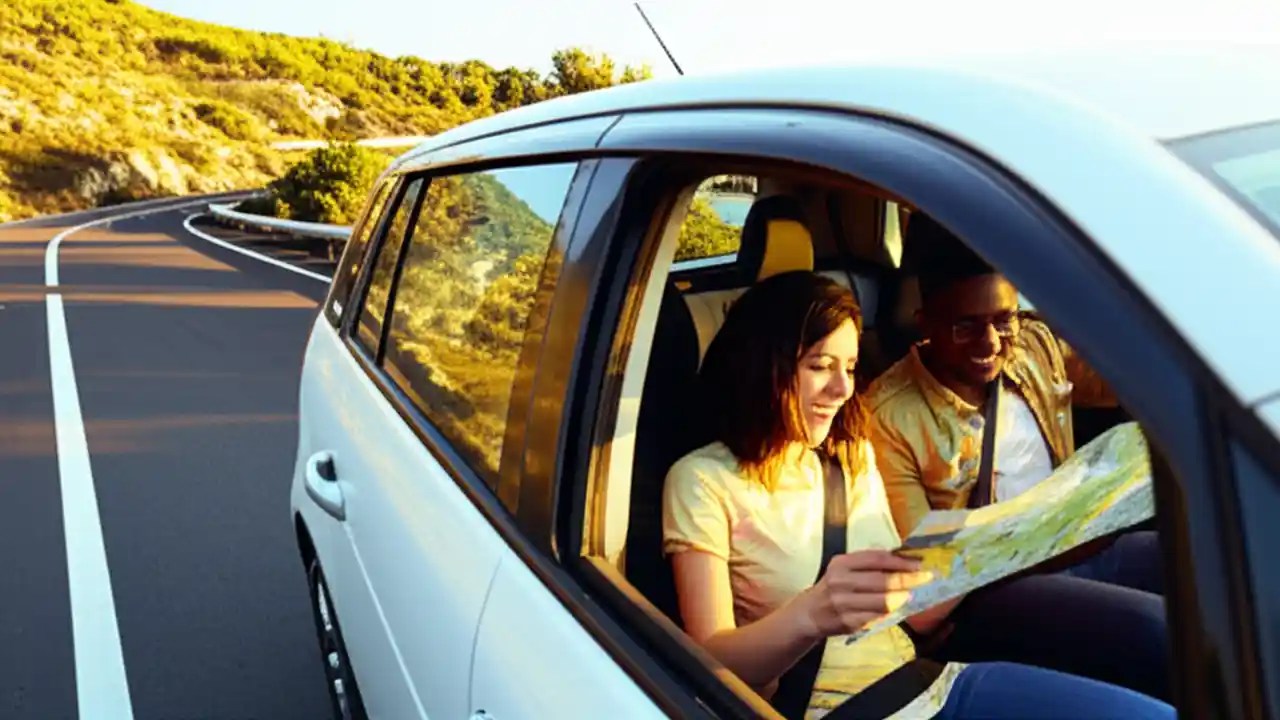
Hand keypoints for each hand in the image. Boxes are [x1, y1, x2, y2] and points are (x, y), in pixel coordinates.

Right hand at [799, 550, 932, 639]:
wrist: (810, 613)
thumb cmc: (833, 586)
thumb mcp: (844, 569)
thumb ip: (869, 564)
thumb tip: (905, 560)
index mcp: (841, 564)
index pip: (876, 559)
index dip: (900, 561)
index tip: (919, 563)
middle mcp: (840, 582)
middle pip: (882, 581)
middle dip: (907, 579)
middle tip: (925, 578)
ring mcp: (844, 604)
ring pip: (882, 602)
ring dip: (901, 598)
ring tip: (911, 595)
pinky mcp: (849, 623)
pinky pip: (876, 618)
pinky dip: (889, 613)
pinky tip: (895, 609)